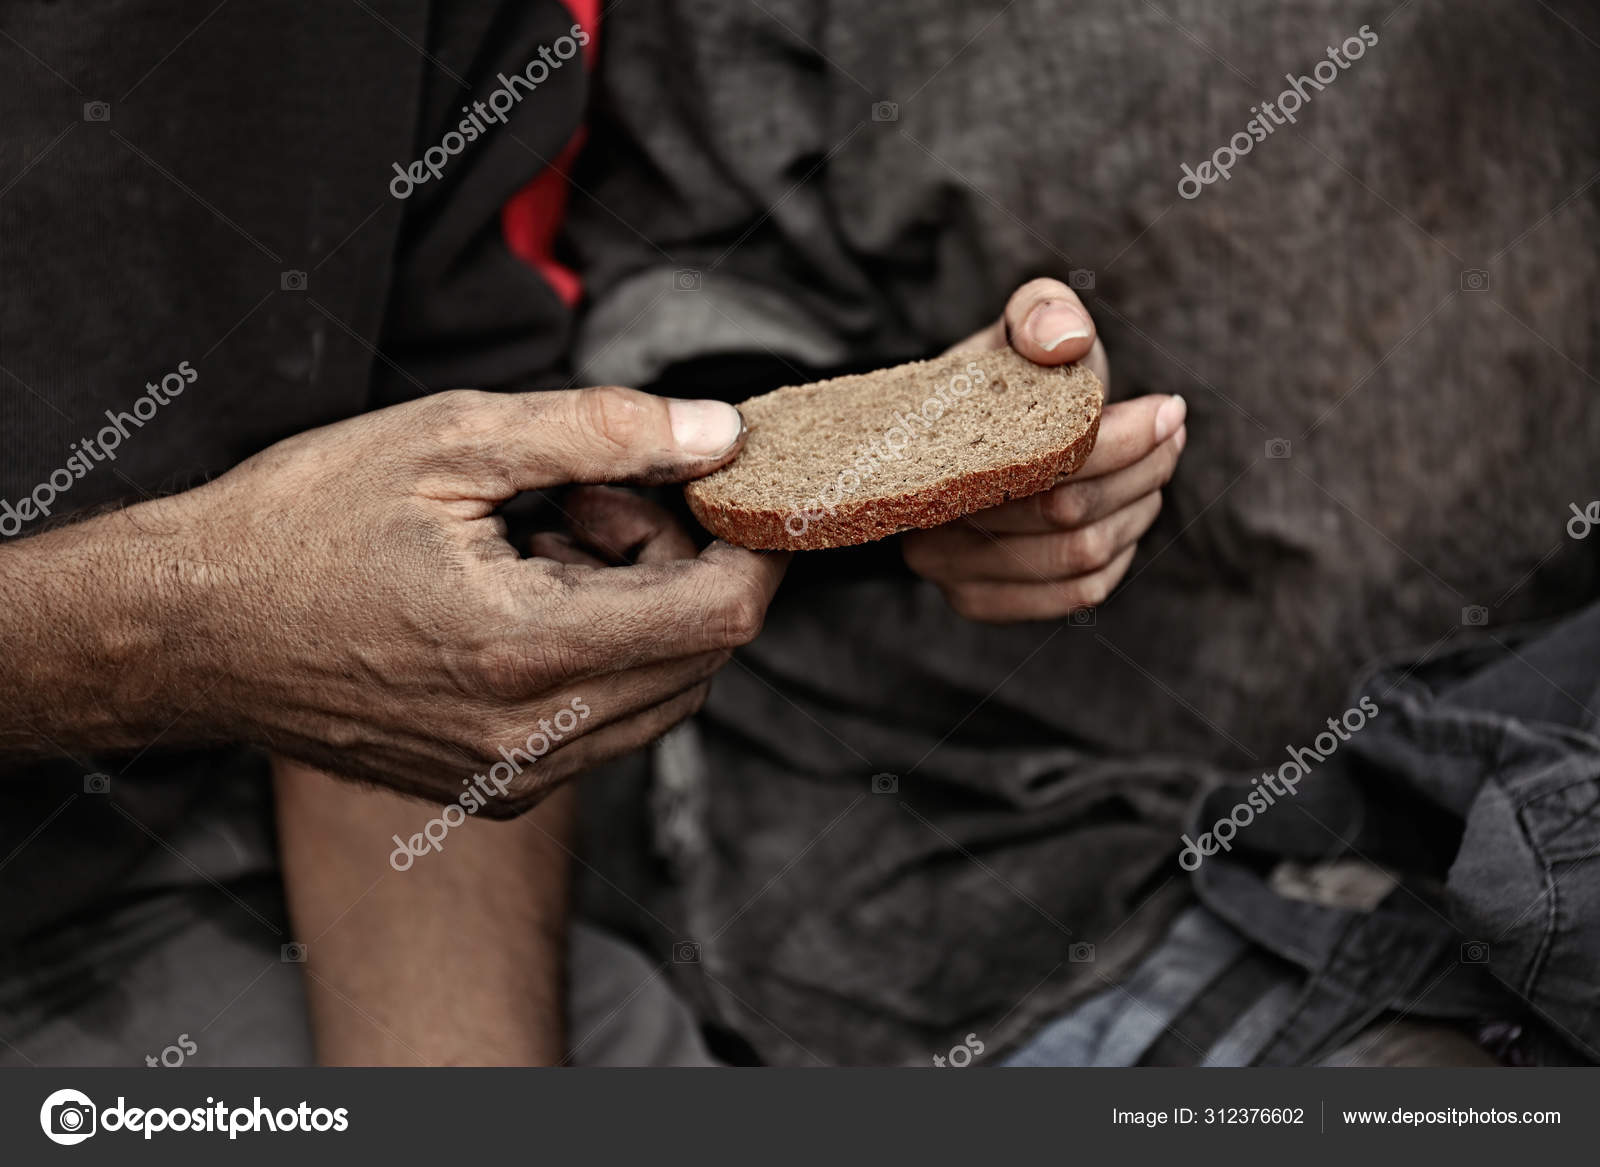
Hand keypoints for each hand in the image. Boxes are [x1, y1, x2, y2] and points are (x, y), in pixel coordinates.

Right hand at [4, 387, 785, 813]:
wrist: (188, 632)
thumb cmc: (301, 525)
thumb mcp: (451, 441)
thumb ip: (603, 434)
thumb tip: (721, 434)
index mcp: (527, 652)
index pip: (723, 616)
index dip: (747, 544)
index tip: (714, 489)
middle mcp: (532, 742)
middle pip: (702, 655)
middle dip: (675, 564)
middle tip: (586, 501)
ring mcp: (514, 780)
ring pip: (661, 692)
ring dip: (638, 610)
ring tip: (540, 546)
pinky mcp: (494, 793)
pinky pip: (605, 725)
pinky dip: (598, 655)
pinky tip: (519, 602)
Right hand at [902, 278, 1185, 622]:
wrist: (959, 429)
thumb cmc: (1001, 375)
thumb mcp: (1020, 322)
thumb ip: (1042, 310)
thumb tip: (1065, 342)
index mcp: (931, 450)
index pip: (1047, 464)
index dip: (1122, 440)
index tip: (1168, 408)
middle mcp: (926, 522)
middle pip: (1070, 515)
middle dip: (1141, 471)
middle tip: (1170, 433)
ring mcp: (947, 572)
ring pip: (1081, 556)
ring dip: (1137, 510)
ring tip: (1154, 467)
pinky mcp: (977, 601)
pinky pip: (1076, 593)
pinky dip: (1119, 554)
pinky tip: (1124, 514)